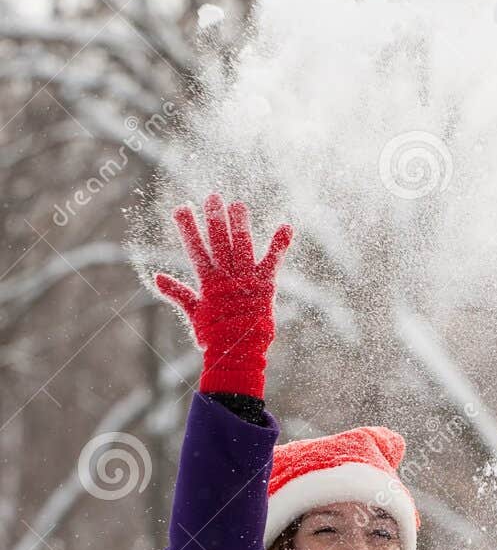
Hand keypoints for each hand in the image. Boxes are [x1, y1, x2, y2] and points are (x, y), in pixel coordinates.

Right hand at [154, 192, 292, 397]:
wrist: (238, 353)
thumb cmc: (214, 335)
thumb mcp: (193, 312)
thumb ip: (177, 292)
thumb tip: (156, 277)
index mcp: (208, 281)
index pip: (195, 248)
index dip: (188, 228)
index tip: (181, 208)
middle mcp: (226, 276)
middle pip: (218, 241)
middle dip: (214, 218)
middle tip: (212, 197)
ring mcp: (246, 278)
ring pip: (241, 244)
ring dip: (239, 223)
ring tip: (237, 204)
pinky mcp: (265, 284)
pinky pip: (273, 260)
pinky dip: (280, 243)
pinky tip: (287, 226)